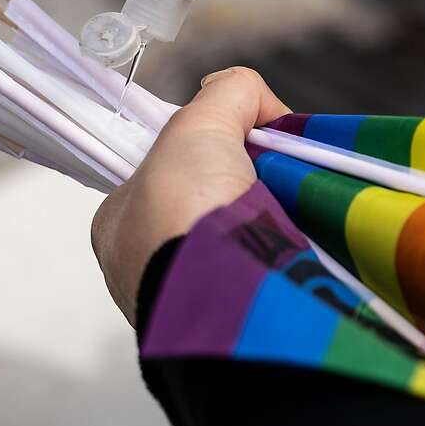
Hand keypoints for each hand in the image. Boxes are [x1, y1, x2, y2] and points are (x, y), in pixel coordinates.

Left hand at [92, 67, 289, 325]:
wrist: (220, 296)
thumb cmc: (185, 211)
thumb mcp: (199, 126)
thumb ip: (226, 96)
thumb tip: (251, 94)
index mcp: (118, 227)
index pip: (161, 178)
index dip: (204, 156)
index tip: (245, 152)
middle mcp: (142, 269)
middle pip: (201, 212)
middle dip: (240, 195)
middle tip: (279, 181)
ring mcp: (184, 305)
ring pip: (233, 251)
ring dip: (268, 229)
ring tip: (300, 213)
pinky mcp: (228, 331)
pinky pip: (258, 285)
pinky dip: (285, 262)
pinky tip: (306, 246)